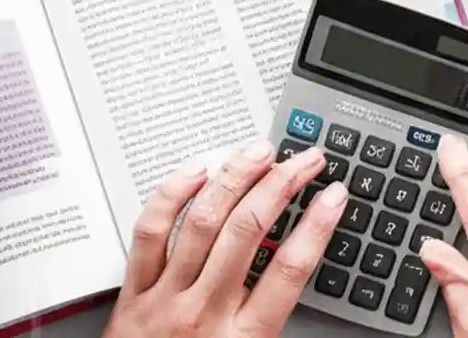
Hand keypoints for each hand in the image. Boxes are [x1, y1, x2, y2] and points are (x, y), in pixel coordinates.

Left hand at [103, 142, 347, 337]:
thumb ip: (272, 314)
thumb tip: (297, 263)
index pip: (290, 269)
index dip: (318, 224)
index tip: (335, 196)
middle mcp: (205, 312)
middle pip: (249, 231)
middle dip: (283, 185)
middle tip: (305, 161)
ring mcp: (166, 298)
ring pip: (203, 221)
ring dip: (236, 177)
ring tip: (260, 153)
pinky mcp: (133, 291)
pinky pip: (150, 231)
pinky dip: (172, 194)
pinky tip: (196, 171)